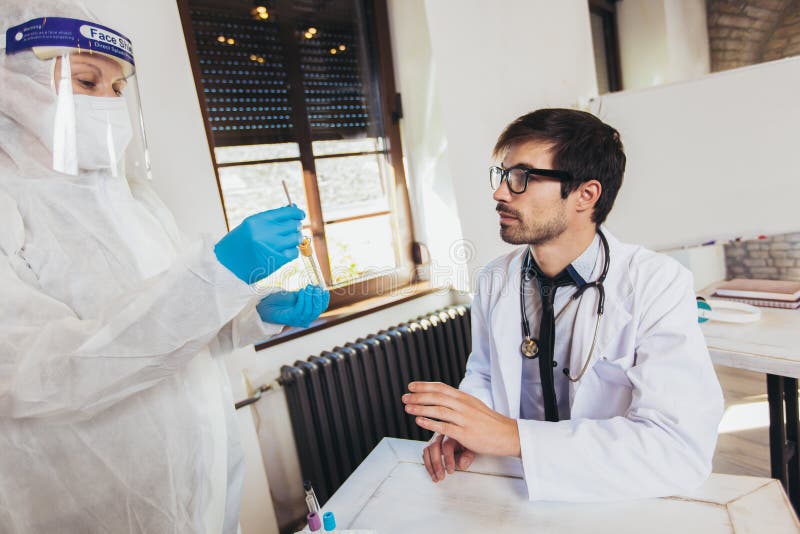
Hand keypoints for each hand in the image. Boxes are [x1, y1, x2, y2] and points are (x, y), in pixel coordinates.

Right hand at [214, 205, 304, 283]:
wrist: (226, 266)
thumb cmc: (239, 244)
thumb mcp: (251, 227)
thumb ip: (271, 219)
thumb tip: (294, 210)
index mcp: (257, 221)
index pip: (285, 213)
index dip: (296, 213)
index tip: (300, 214)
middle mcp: (265, 233)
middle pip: (293, 225)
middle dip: (295, 226)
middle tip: (293, 228)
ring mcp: (272, 247)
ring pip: (296, 238)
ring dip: (295, 238)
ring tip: (288, 240)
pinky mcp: (276, 261)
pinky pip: (294, 252)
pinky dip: (292, 251)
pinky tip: (284, 251)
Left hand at [256, 285, 328, 327]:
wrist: (267, 305)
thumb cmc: (282, 300)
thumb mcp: (298, 295)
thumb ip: (308, 293)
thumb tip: (319, 286)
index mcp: (308, 314)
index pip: (321, 309)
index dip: (324, 299)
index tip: (324, 290)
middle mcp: (304, 319)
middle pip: (317, 311)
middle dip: (318, 298)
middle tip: (315, 288)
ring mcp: (297, 320)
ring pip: (309, 311)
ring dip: (310, 298)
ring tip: (307, 288)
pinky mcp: (290, 318)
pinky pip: (300, 309)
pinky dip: (303, 300)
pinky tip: (301, 291)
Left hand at [402, 381, 520, 457]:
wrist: (507, 435)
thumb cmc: (489, 422)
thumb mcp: (474, 406)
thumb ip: (459, 402)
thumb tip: (443, 398)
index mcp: (465, 398)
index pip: (441, 387)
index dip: (425, 386)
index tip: (411, 386)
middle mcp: (464, 406)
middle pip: (437, 396)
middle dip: (418, 396)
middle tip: (404, 397)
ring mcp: (464, 419)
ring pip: (438, 410)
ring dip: (420, 408)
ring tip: (407, 408)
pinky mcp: (465, 434)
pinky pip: (444, 427)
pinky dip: (430, 423)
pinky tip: (419, 421)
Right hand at [422, 432, 475, 482]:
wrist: (467, 438)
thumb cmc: (469, 443)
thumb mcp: (472, 449)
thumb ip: (468, 456)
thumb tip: (462, 464)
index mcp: (453, 433)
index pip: (446, 445)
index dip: (448, 459)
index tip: (450, 471)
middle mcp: (442, 434)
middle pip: (434, 447)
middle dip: (436, 463)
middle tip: (441, 476)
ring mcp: (435, 439)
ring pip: (427, 450)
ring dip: (430, 466)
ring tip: (436, 478)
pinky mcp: (431, 445)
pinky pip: (426, 454)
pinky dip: (428, 465)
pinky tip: (433, 474)